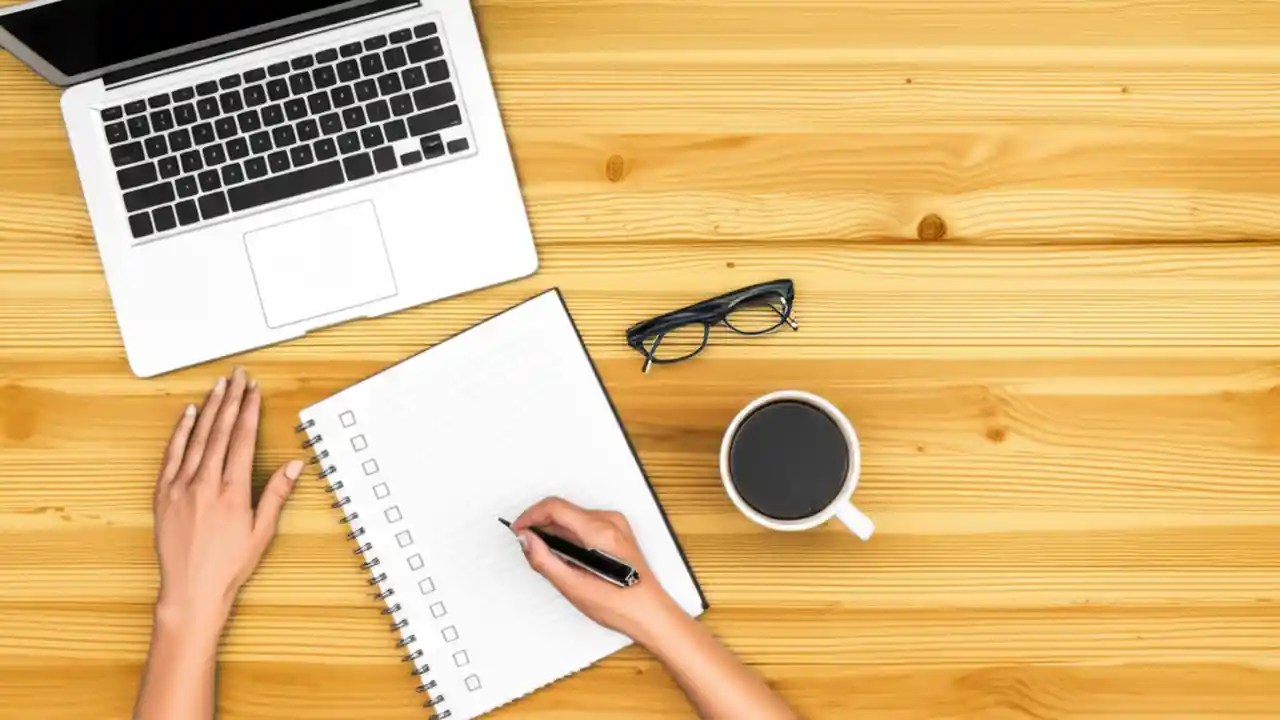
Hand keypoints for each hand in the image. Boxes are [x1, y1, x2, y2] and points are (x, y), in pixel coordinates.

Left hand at [152, 368, 302, 631]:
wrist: (191, 590)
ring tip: (219, 386)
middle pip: (220, 431)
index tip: (254, 392)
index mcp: (233, 492)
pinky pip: (172, 454)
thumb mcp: (262, 532)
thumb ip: (277, 494)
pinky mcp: (163, 494)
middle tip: (238, 377)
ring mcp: (181, 487)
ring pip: (197, 437)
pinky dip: (181, 431)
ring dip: (209, 409)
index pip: (242, 439)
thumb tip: (293, 465)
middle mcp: (205, 484)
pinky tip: (189, 414)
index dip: (249, 411)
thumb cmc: (229, 565)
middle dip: (231, 400)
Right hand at [512, 497, 681, 643]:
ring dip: (555, 533)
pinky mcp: (616, 530)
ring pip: (572, 517)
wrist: (649, 612)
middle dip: (541, 527)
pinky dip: (569, 536)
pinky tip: (568, 558)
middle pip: (563, 511)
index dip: (530, 516)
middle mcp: (610, 522)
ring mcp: (615, 524)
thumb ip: (545, 560)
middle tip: (531, 550)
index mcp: (600, 532)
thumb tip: (526, 540)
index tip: (519, 530)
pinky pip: (584, 524)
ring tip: (551, 560)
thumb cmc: (620, 604)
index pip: (555, 507)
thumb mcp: (574, 587)